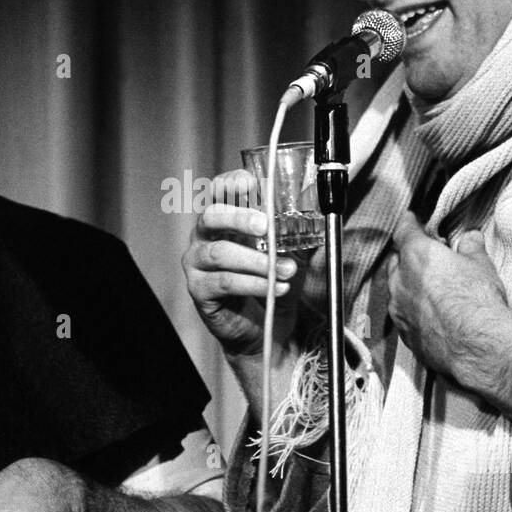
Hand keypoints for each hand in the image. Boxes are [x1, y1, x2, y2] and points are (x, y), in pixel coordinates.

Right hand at [182, 168, 305, 359]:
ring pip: (219, 253)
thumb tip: (315, 207)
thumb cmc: (270, 284)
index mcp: (223, 220)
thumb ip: (297, 231)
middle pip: (211, 216)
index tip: (251, 182)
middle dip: (239, 218)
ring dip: (256, 261)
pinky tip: (274, 287)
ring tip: (285, 269)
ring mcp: (196, 264)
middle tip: (265, 225)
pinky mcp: (199, 290)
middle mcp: (204, 237)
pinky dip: (252, 283)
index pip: (218, 191)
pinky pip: (224, 282)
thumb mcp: (290, 253)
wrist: (264, 328)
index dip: (231, 183)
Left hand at [386, 214, 511, 415]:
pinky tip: (431, 316)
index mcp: (417, 256)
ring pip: (397, 291)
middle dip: (408, 258)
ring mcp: (400, 310)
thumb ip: (470, 248)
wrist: (478, 346)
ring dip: (409, 287)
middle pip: (396, 262)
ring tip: (431, 289)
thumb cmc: (479, 302)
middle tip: (428, 259)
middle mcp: (401, 281)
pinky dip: (413, 312)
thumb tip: (470, 239)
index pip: (404, 231)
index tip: (411, 220)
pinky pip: (404, 317)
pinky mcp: (406, 335)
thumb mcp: (481, 266)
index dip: (408, 224)